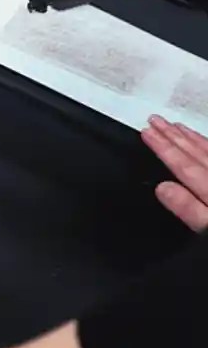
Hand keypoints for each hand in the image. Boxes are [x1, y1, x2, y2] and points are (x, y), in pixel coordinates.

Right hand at [142, 115, 207, 230]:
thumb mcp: (207, 228)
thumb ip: (188, 208)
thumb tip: (162, 188)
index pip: (182, 165)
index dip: (163, 147)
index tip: (146, 132)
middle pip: (194, 153)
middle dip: (172, 136)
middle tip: (155, 119)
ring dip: (190, 137)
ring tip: (175, 125)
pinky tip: (204, 141)